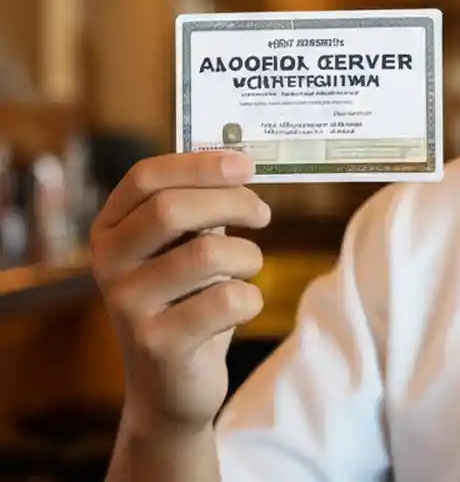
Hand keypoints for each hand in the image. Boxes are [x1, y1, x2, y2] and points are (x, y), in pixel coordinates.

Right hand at [90, 151, 270, 438]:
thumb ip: (200, 208)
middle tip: (263, 213)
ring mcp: (128, 305)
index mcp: (110, 231)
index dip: (200, 164)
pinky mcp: (158, 343)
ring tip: (246, 271)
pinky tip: (241, 309)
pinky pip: (227, 300)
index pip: (145, 178)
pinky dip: (251, 298)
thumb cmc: (187, 302)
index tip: (246, 165)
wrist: (170, 388)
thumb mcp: (184, 249)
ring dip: (248, 257)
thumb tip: (238, 161)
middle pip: (172, 209)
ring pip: (208, 253)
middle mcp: (108, 264)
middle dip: (233, 203)